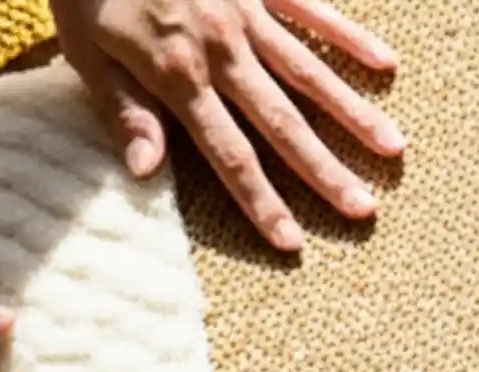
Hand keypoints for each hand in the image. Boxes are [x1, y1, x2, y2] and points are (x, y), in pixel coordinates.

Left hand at [51, 0, 404, 250]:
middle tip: (363, 210)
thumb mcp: (86, 51)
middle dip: (323, 171)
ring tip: (392, 149)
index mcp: (178, 78)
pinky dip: (348, 36)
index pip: (228, 155)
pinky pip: (312, 10)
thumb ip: (124, 111)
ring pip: (310, 72)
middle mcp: (223, 51)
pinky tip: (384, 63)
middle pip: (282, 124)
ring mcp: (248, 13)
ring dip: (351, 113)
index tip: (292, 241)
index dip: (260, 201)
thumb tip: (146, 174)